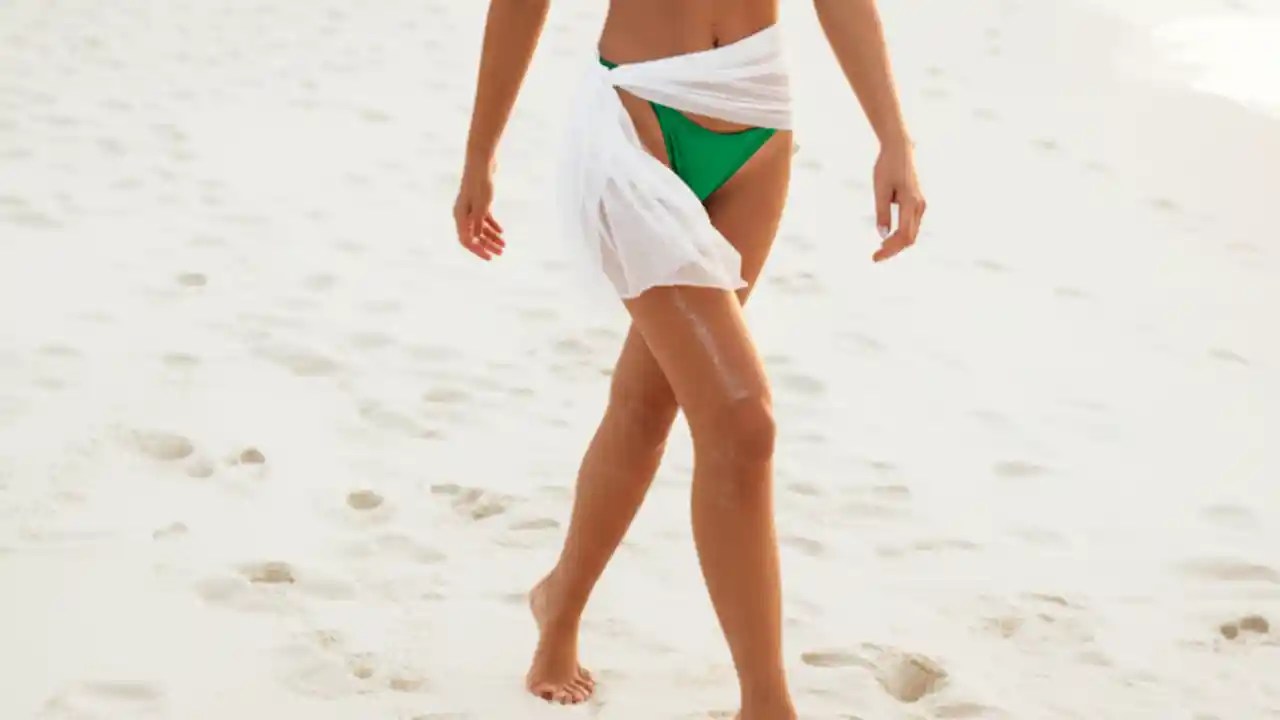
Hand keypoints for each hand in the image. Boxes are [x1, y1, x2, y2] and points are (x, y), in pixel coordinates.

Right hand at [453, 161, 504, 260]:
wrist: (482, 162)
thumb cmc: (480, 183)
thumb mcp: (482, 206)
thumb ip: (478, 223)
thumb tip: (475, 240)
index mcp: (460, 216)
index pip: (467, 240)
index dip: (478, 250)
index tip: (490, 257)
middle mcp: (463, 214)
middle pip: (474, 236)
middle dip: (487, 246)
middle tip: (501, 253)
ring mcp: (471, 208)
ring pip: (480, 228)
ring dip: (492, 237)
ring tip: (504, 245)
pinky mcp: (479, 202)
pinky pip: (485, 219)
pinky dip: (493, 226)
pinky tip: (501, 232)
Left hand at [872, 143, 925, 262]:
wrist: (899, 149)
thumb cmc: (887, 166)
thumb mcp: (880, 189)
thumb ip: (882, 212)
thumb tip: (882, 235)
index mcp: (911, 203)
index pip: (903, 235)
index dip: (890, 249)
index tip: (875, 257)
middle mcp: (919, 206)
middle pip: (909, 238)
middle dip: (893, 250)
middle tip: (875, 257)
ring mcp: (921, 205)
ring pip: (912, 233)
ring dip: (897, 244)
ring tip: (880, 250)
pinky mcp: (918, 204)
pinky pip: (911, 226)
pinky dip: (901, 236)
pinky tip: (888, 238)